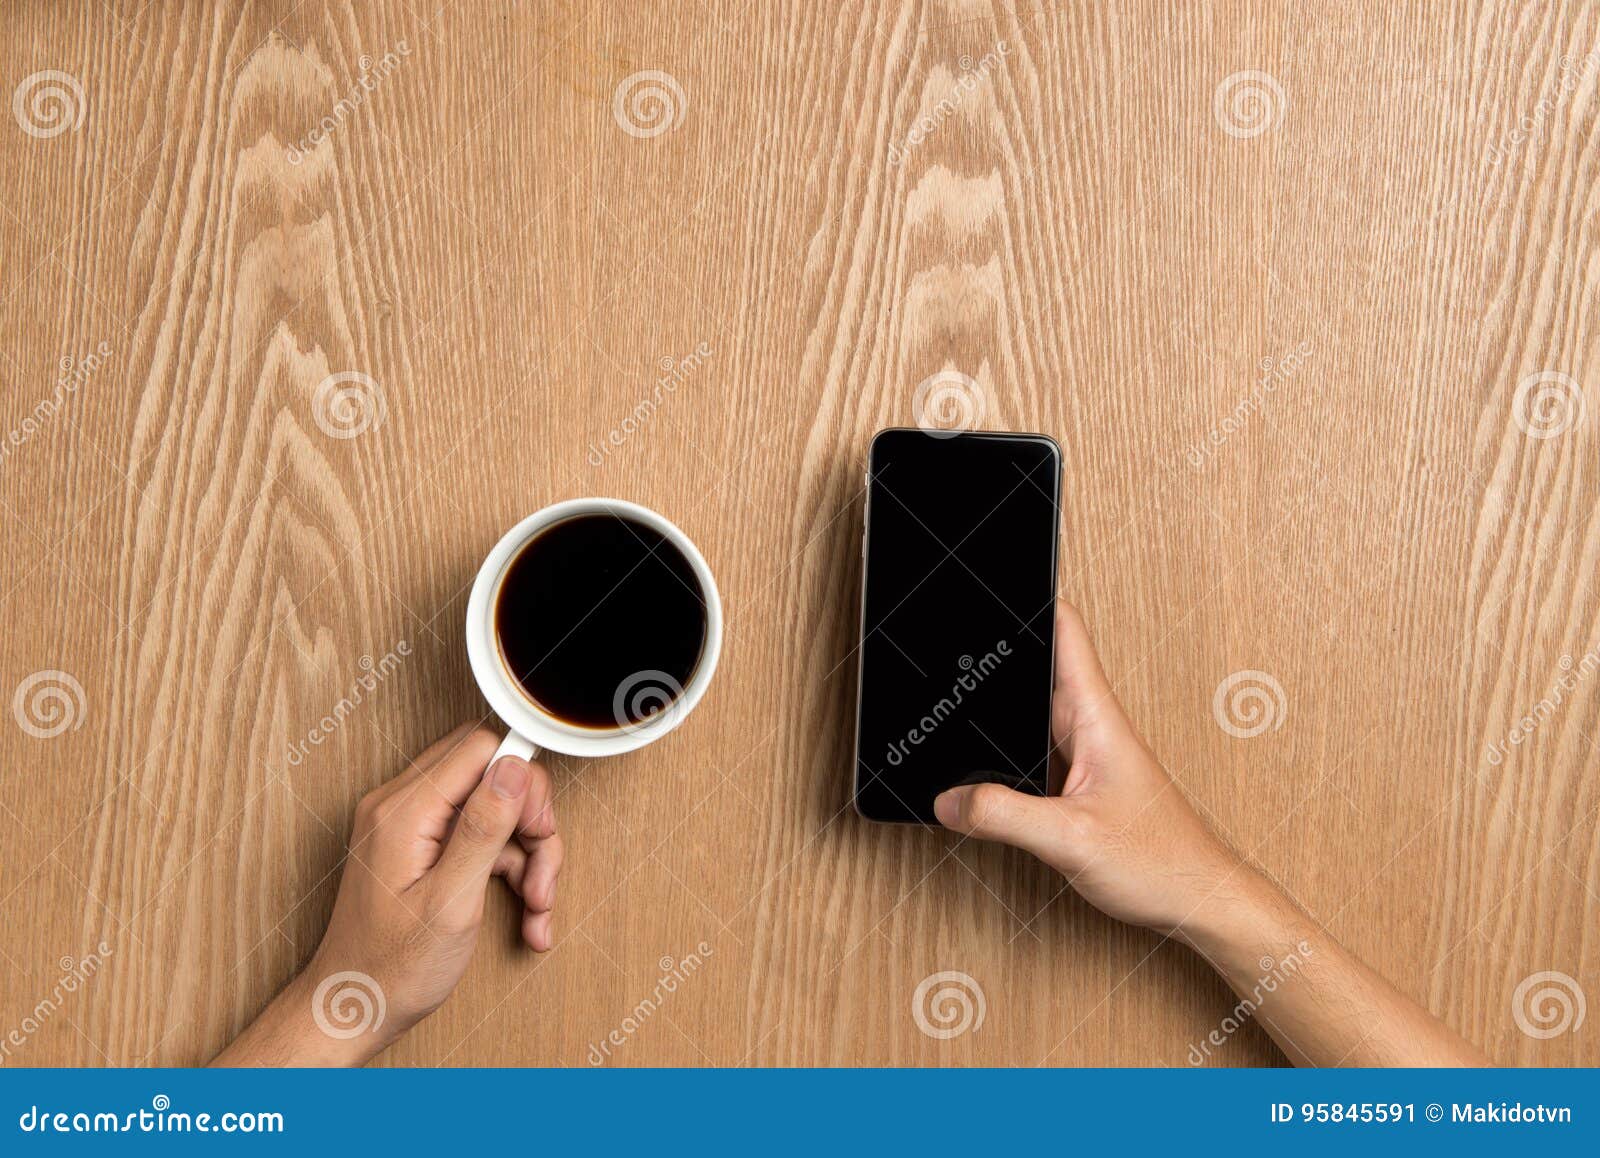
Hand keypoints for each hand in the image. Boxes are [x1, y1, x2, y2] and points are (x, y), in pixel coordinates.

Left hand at [214, 723, 563, 1065]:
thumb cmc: (393, 969)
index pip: (480, 746)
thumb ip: (483, 828)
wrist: (355, 1006)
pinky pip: (480, 835)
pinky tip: (524, 911)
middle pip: (492, 773)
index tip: (539, 825)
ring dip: (527, 854)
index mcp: (403, 811)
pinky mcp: (420, 844)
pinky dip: (509, 868)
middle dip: (529, 820)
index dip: (523, 781)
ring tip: (536, 905)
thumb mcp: (451, 901)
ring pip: (494, 808)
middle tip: (541, 870)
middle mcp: (401, 806)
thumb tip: (514, 767)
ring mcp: (409, 824)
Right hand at [933, 602, 1246, 935]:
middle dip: (995, 655)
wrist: (1200, 901)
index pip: (1065, 631)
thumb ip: (1002, 815)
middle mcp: (1090, 727)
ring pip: (1030, 714)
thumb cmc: (1162, 863)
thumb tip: (949, 799)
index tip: (996, 579)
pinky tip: (982, 775)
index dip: (1032, 596)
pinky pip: (1031, 753)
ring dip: (998, 711)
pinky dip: (1003, 755)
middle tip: (949, 646)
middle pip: (1036, 668)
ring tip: (955, 710)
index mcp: (1095, 718)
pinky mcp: (1079, 783)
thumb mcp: (1069, 838)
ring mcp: (1084, 755)